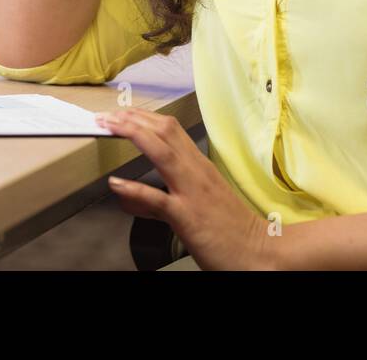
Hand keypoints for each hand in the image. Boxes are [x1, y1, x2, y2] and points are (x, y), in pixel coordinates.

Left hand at [97, 107, 272, 269]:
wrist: (259, 253)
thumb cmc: (230, 230)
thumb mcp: (194, 206)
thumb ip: (159, 199)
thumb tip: (130, 196)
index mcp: (200, 167)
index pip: (170, 130)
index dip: (143, 118)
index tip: (121, 114)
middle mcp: (197, 173)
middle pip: (165, 131)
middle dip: (133, 119)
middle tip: (107, 115)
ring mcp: (192, 193)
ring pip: (162, 153)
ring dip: (133, 135)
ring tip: (110, 127)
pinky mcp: (188, 217)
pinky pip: (158, 199)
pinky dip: (135, 189)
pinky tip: (116, 184)